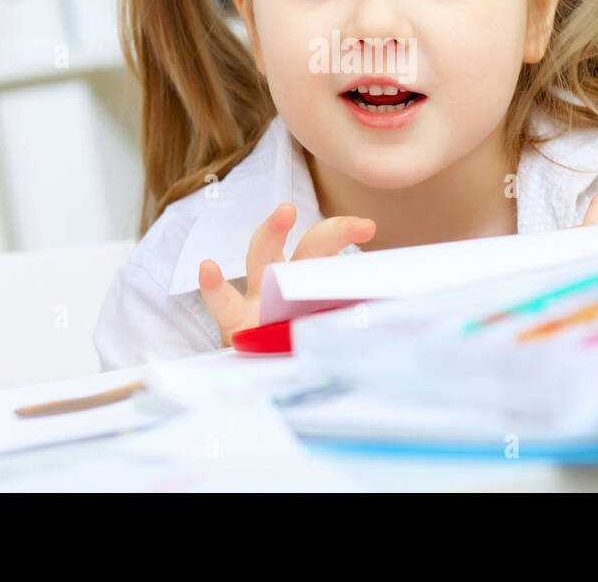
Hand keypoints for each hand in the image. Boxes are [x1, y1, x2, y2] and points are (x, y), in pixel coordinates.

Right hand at [197, 202, 376, 346]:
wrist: (263, 385)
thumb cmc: (300, 355)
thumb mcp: (330, 339)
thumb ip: (350, 324)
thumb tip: (389, 317)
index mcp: (312, 285)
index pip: (331, 251)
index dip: (344, 233)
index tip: (366, 226)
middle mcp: (286, 285)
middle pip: (307, 249)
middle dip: (328, 232)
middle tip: (354, 225)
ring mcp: (259, 301)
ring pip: (262, 258)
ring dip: (273, 233)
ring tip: (285, 213)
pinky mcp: (236, 324)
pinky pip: (224, 303)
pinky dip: (215, 287)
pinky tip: (209, 269)